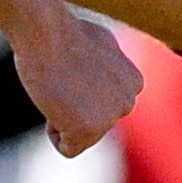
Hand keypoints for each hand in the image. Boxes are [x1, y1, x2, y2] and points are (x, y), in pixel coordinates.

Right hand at [16, 13, 142, 157]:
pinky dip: (54, 134)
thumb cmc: (65, 33)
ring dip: (63, 119)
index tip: (71, 71)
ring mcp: (111, 117)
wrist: (47, 33)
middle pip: (92, 124)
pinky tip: (54, 104)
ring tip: (59, 88)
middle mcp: (128, 102)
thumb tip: (106, 73)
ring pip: (80, 138)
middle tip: (62, 79)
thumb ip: (110, 68)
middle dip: (73, 109)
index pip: (102, 108)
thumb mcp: (102, 46)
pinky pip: (67, 149)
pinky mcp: (90, 129)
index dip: (79, 93)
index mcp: (134, 83)